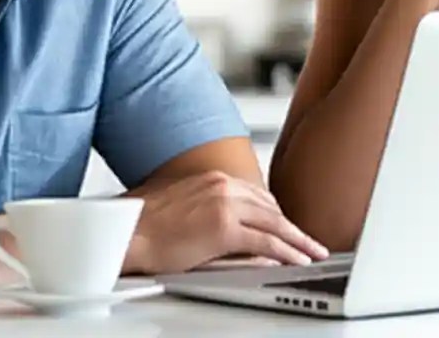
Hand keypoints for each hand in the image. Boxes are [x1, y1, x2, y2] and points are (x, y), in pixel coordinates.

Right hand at [125, 171, 329, 273]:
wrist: (126, 233)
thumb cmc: (144, 225)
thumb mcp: (183, 205)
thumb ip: (210, 209)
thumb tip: (230, 225)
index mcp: (212, 178)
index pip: (256, 194)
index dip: (275, 213)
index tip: (285, 225)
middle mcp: (222, 185)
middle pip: (271, 207)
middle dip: (291, 226)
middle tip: (307, 241)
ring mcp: (225, 205)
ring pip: (276, 223)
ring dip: (298, 240)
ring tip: (313, 252)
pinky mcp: (225, 229)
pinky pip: (267, 242)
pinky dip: (288, 252)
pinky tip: (298, 260)